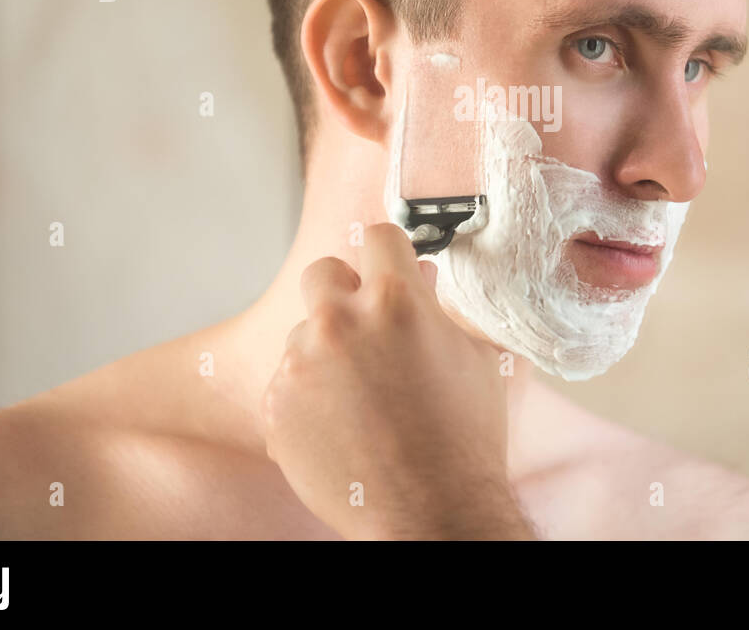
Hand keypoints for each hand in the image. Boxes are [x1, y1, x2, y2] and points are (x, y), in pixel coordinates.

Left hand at [261, 222, 535, 539]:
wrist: (430, 511)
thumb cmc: (462, 439)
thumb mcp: (473, 357)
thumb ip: (437, 308)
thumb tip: (417, 277)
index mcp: (395, 301)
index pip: (379, 236)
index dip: (390, 254)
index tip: (391, 269)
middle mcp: (339, 323)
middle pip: (324, 272)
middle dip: (346, 291)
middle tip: (369, 326)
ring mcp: (301, 365)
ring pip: (305, 334)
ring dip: (327, 352)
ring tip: (363, 397)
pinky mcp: (276, 406)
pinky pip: (288, 382)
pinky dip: (309, 396)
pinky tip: (343, 425)